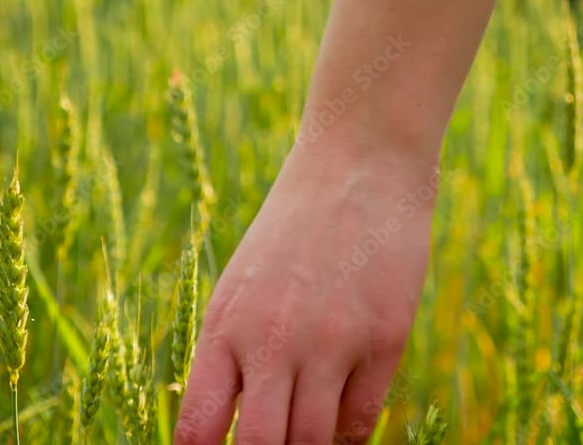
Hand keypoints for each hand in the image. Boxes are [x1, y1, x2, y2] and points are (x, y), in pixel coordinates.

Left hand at [175, 141, 437, 443]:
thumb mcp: (242, 286)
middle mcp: (273, 340)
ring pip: (314, 442)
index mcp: (225, 326)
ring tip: (306, 431)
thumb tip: (234, 428)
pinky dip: (349, 434)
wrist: (358, 165)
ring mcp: (331, 342)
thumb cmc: (293, 230)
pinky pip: (362, 420)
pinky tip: (342, 418)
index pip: (198, 428)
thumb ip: (232, 356)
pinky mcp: (384, 339)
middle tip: (270, 444)